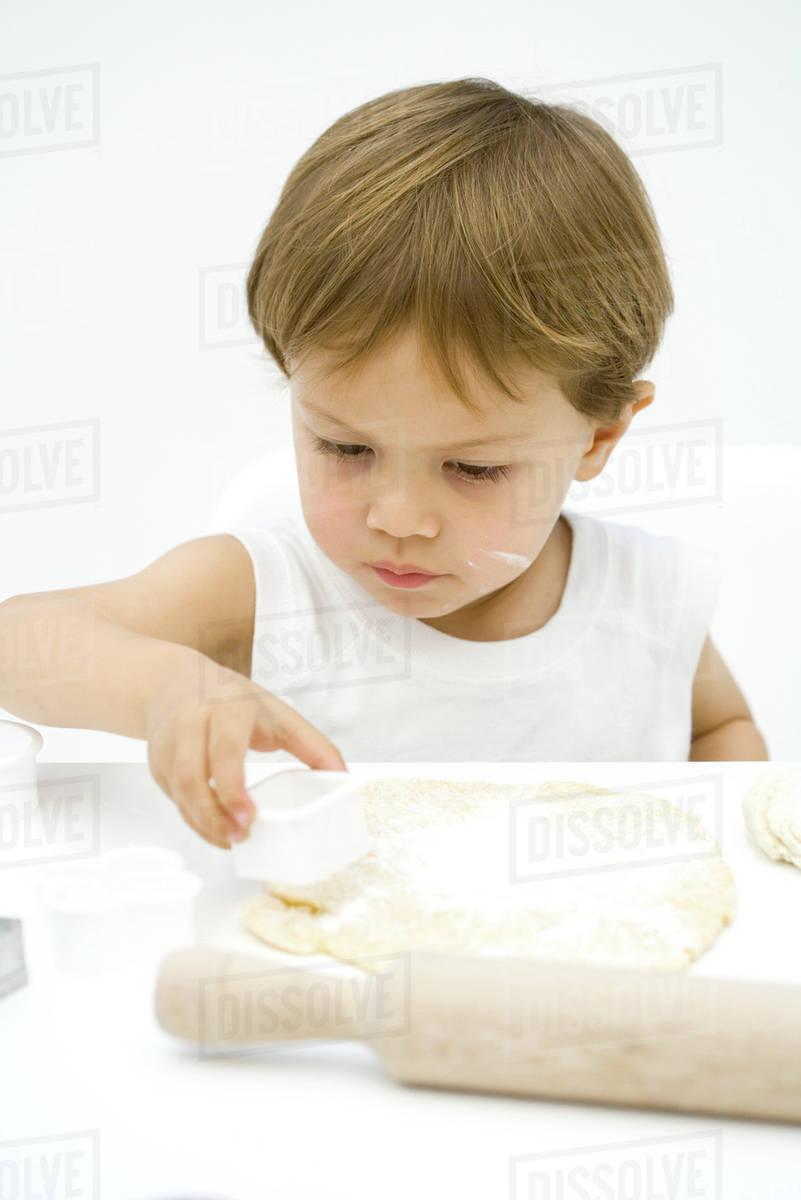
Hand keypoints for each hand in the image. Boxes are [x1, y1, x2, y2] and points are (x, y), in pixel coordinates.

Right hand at [145, 660, 346, 847]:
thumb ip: (312, 744)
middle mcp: (191, 723)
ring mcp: (168, 744)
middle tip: (241, 839)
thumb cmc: (232, 700)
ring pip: (179, 793)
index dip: (233, 788)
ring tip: (231, 841)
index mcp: (226, 708)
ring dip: (203, 823)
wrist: (173, 682)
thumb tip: (344, 776)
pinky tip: (216, 829)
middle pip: (192, 776)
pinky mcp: (156, 763)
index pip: (224, 751)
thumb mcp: (277, 713)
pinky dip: (194, 820)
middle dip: (213, 815)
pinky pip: (174, 799)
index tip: (250, 818)